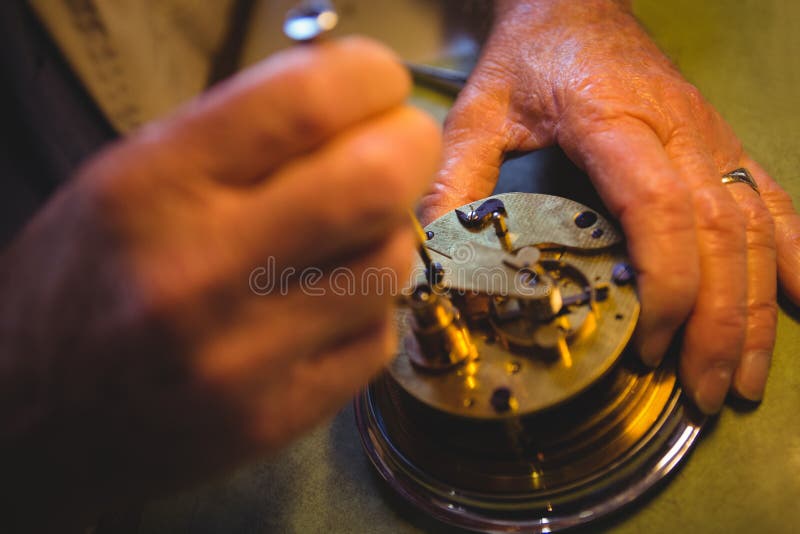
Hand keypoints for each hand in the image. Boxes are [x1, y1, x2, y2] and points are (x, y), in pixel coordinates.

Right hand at [0, 37, 439, 525]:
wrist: (26, 424)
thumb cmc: (79, 290)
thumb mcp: (127, 183)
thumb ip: (238, 135)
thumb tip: (354, 100)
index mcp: (151, 191)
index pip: (305, 101)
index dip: (371, 78)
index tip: (381, 85)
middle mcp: (197, 274)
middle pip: (376, 181)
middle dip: (409, 148)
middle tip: (398, 150)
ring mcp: (243, 358)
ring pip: (390, 263)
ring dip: (385, 234)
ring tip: (345, 238)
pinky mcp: (278, 416)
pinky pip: (376, 338)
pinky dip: (365, 309)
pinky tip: (322, 307)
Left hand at [420, 0, 799, 413]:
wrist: (576, 5)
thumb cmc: (530, 57)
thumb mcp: (480, 109)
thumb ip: (458, 176)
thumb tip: (436, 254)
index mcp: (615, 121)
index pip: (660, 208)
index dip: (667, 282)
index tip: (653, 342)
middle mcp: (678, 132)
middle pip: (718, 233)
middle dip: (718, 322)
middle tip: (702, 390)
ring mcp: (709, 139)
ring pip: (753, 229)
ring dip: (754, 308)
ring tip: (741, 377)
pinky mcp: (720, 147)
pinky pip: (771, 202)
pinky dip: (791, 256)